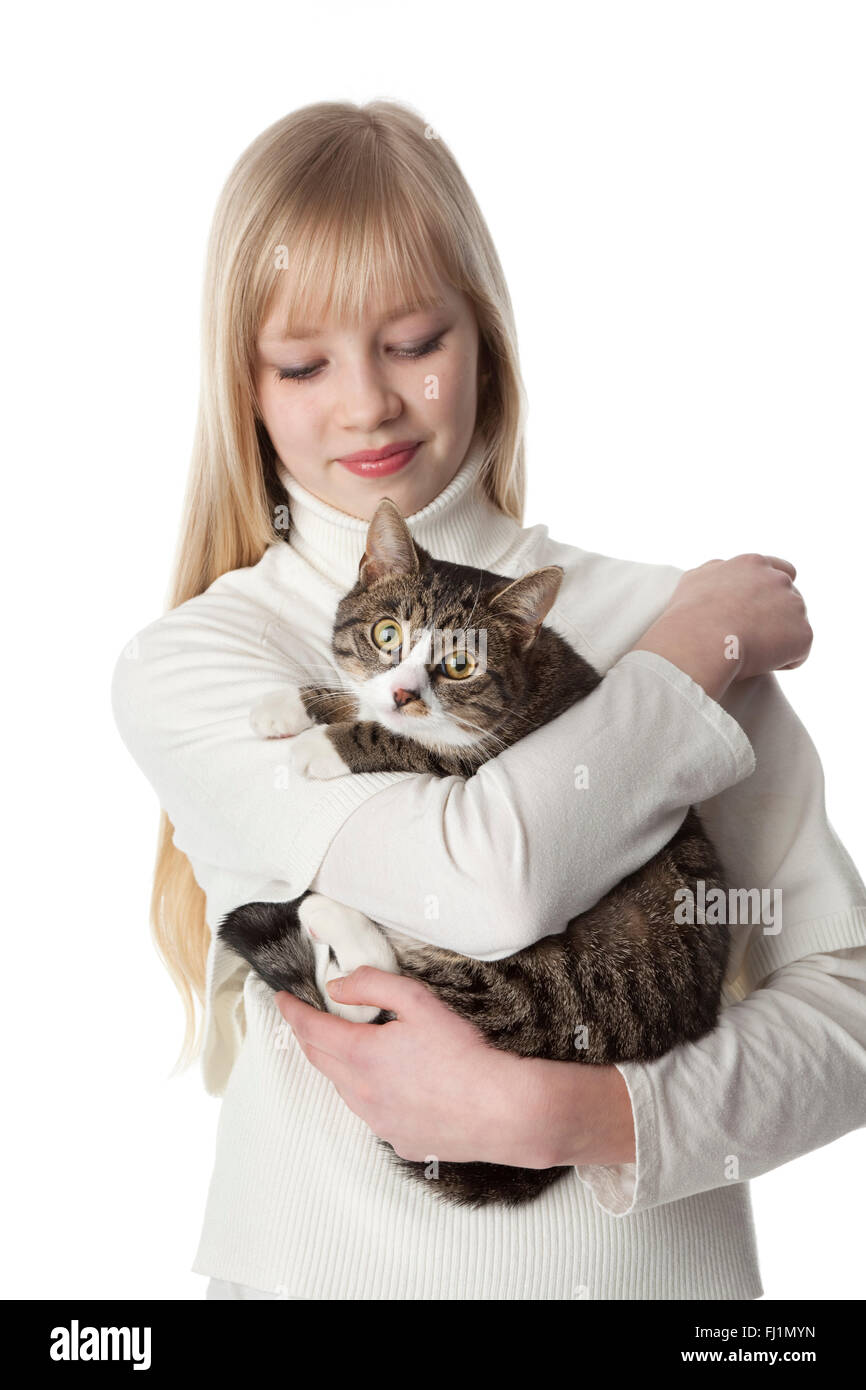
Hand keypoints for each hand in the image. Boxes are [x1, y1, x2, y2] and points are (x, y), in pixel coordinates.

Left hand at [274, 967, 635, 1169]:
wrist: (500, 1109)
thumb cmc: (463, 1054)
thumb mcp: (418, 1002)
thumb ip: (372, 986)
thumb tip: (337, 987)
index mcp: (361, 1056)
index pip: (309, 1030)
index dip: (292, 1012)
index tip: (282, 999)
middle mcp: (360, 1093)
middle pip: (318, 1060)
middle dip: (307, 1035)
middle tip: (304, 1017)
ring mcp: (377, 1121)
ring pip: (343, 1087)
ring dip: (337, 1064)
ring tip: (349, 1046)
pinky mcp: (396, 1139)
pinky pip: (370, 1111)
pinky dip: (367, 1091)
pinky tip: (389, 1081)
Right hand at [664, 553, 812, 678]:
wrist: (701, 641)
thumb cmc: (689, 615)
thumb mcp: (694, 580)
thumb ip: (714, 573)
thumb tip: (720, 571)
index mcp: (753, 564)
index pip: (782, 570)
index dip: (775, 591)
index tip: (766, 609)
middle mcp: (778, 580)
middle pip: (791, 600)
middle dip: (777, 618)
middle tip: (752, 638)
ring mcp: (795, 606)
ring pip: (794, 628)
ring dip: (778, 641)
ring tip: (750, 654)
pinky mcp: (803, 634)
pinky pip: (797, 654)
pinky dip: (782, 662)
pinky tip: (758, 665)